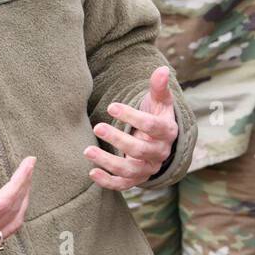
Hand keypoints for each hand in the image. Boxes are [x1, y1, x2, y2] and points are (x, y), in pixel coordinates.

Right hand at [0, 156, 34, 254]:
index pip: (3, 202)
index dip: (19, 181)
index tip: (28, 163)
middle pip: (12, 210)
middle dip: (24, 185)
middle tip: (29, 165)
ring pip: (14, 222)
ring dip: (24, 199)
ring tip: (26, 178)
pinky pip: (8, 230)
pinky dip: (17, 212)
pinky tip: (19, 198)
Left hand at [85, 66, 178, 190]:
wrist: (160, 142)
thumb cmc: (156, 116)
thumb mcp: (159, 101)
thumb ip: (159, 87)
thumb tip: (162, 69)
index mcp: (167, 132)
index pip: (152, 126)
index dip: (132, 117)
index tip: (111, 107)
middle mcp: (160, 153)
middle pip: (140, 150)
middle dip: (118, 140)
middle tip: (96, 127)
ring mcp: (148, 169)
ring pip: (130, 170)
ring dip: (108, 162)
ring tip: (87, 151)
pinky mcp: (137, 179)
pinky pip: (123, 185)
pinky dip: (107, 181)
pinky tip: (91, 172)